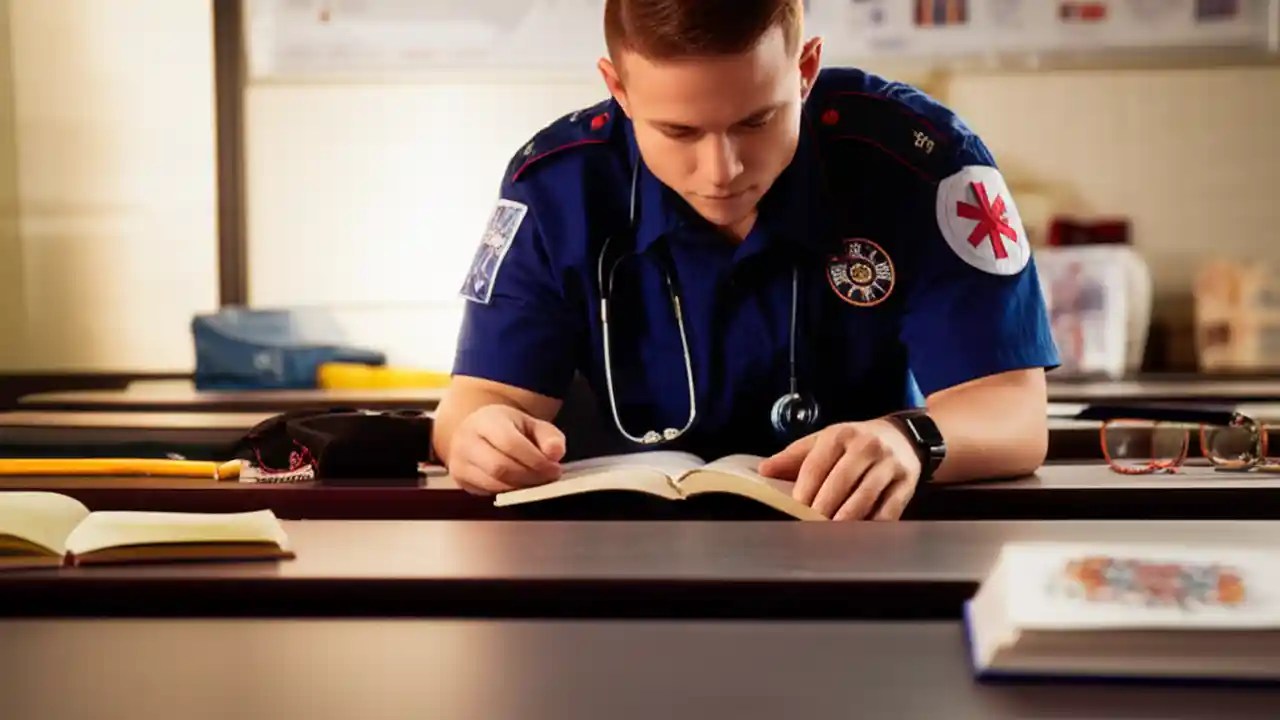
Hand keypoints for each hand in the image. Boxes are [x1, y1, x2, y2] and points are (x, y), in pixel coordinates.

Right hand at [447, 404, 565, 495]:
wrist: (477, 430)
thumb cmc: (508, 427)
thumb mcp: (532, 424)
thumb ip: (549, 437)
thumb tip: (555, 454)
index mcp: (487, 420)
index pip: (510, 443)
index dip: (535, 460)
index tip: (554, 469)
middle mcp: (467, 440)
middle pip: (499, 467)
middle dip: (529, 477)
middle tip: (548, 479)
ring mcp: (459, 461)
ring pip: (493, 483)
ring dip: (520, 487)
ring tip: (537, 482)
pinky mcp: (460, 479)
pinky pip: (487, 492)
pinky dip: (508, 493)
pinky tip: (520, 486)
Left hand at [758, 419, 921, 520]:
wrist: (903, 437)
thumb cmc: (854, 443)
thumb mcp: (824, 441)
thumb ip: (794, 457)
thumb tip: (763, 470)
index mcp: (840, 435)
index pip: (816, 465)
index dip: (804, 490)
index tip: (795, 509)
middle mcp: (866, 446)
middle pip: (839, 483)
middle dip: (822, 509)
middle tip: (810, 527)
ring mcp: (888, 465)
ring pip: (863, 498)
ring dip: (845, 519)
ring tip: (831, 536)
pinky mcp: (906, 483)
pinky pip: (888, 510)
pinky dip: (872, 525)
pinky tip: (859, 535)